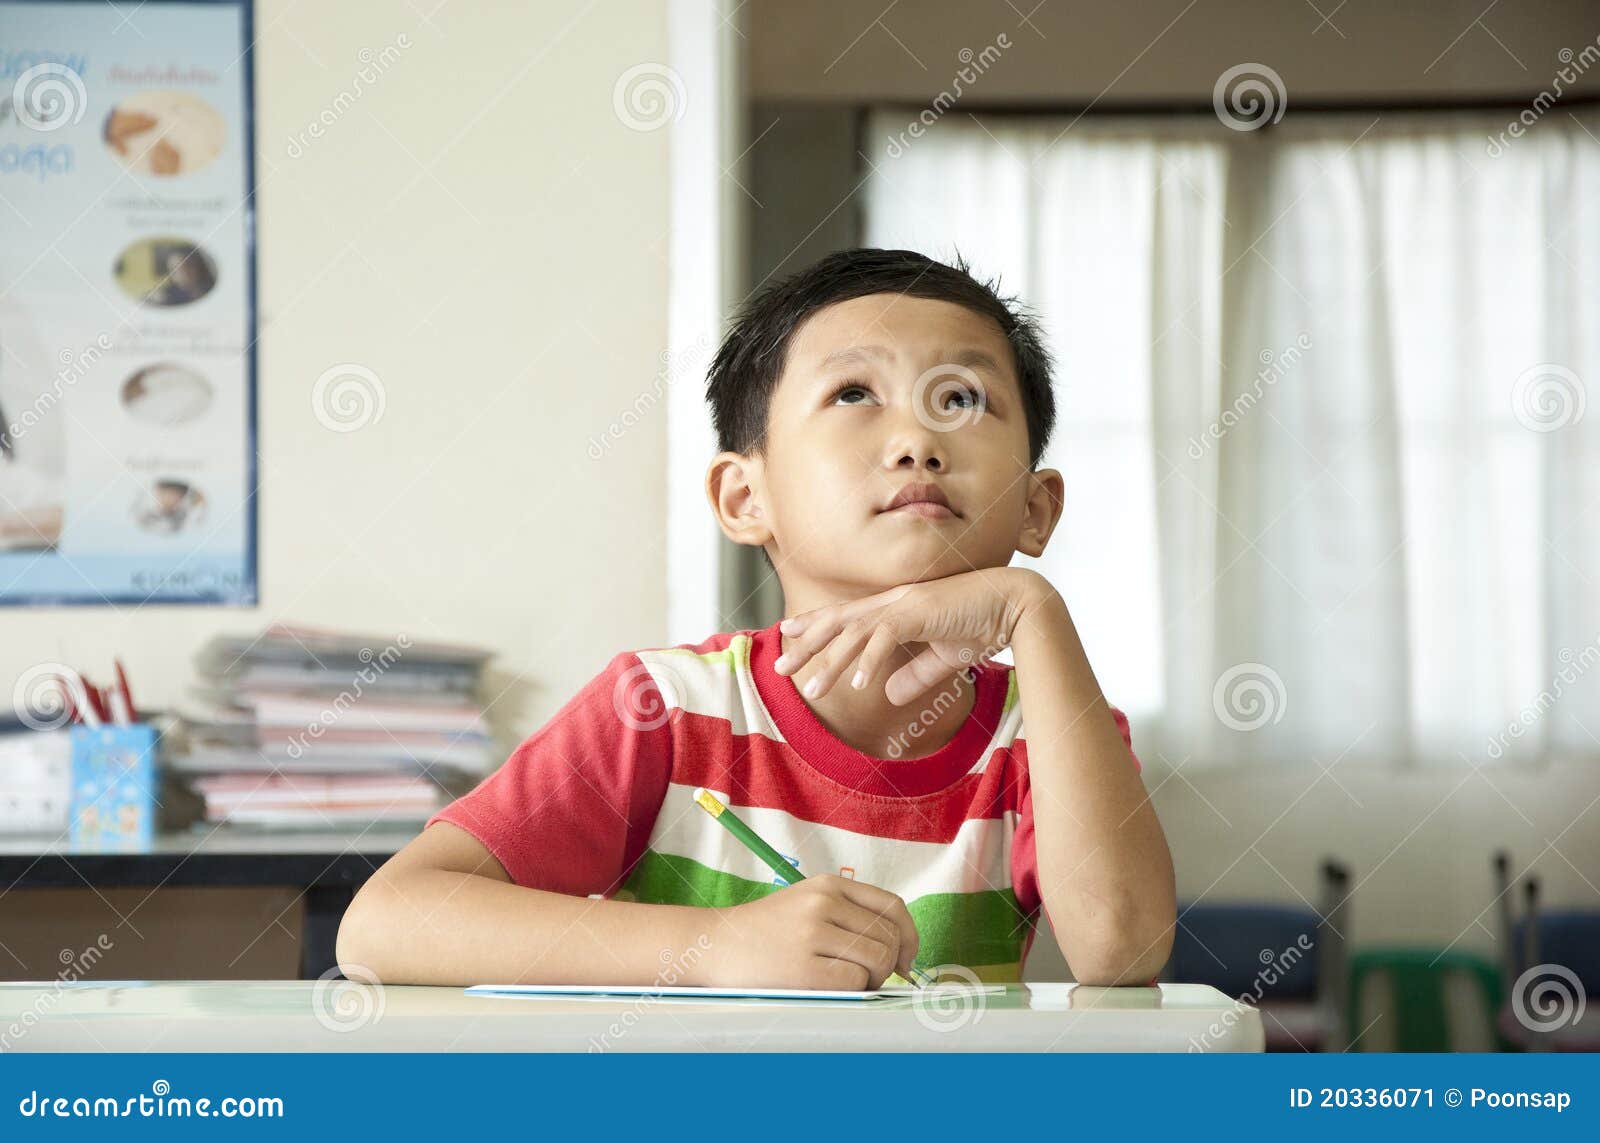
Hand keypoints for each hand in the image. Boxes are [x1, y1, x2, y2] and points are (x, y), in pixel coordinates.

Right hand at [705, 875, 918, 989]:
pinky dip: (851, 990)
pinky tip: (828, 987)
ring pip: (877, 959)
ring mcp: (812, 934)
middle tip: (866, 977)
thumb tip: (900, 951)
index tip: (904, 959)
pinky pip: (855, 982)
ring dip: (871, 979)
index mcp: (828, 884)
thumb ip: (849, 915)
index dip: (908, 936)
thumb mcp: (806, 904)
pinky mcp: (804, 968)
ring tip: (845, 982)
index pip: (892, 906)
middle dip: (888, 964)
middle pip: (889, 936)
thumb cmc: (765, 932)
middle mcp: (823, 903)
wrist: (713, 945)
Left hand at [774, 567, 1053, 705]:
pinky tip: (859, 684)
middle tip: (780, 667)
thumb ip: (914, 674)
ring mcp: (904, 605)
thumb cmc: (982, 624)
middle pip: (838, 623)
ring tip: (812, 689)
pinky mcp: (919, 613)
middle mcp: (893, 602)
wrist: (1015, 604)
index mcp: (896, 607)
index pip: (847, 616)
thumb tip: (888, 695)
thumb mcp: (942, 658)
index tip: (790, 634)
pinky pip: (885, 638)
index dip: (817, 624)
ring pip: (854, 634)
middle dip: (807, 645)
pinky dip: (869, 661)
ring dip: (830, 662)